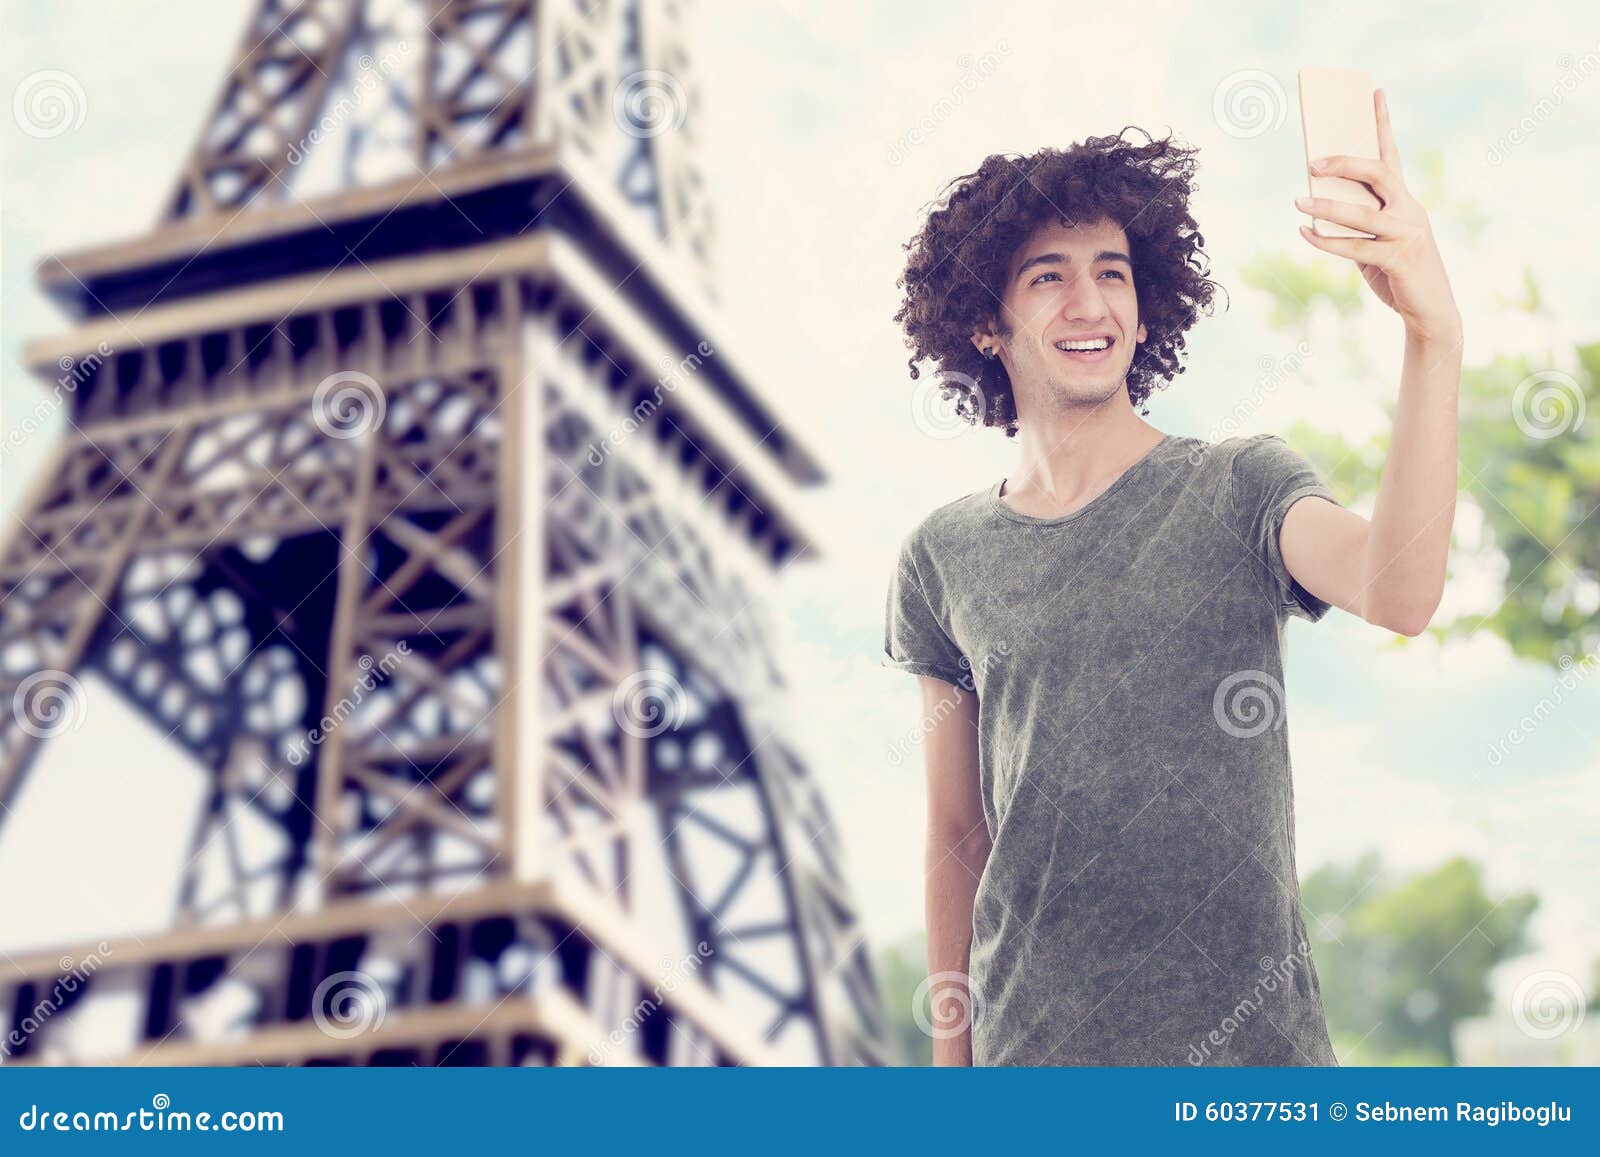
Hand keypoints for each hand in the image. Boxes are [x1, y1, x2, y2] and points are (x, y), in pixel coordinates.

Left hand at [1295, 88, 1461, 345]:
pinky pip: (1356, 247)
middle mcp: (1409, 210)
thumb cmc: (1396, 270)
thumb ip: (1355, 220)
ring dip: (1326, 206)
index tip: (1373, 91)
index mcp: (1404, 199)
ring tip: (1297, 200)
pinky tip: (1305, 234)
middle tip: (1312, 161)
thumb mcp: (1375, 240)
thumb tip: (1317, 201)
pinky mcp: (1399, 259)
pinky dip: (1327, 241)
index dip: (1381, 122)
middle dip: (1345, 162)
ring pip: (1363, 213)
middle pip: (1377, 173)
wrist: (1429, 309)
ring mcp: (1407, 233)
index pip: (1391, 153)